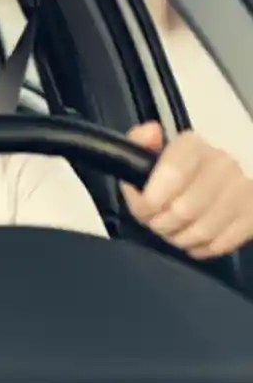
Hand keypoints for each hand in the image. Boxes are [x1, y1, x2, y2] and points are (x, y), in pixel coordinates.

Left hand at [121, 122, 252, 258]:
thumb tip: (151, 134)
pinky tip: (194, 240)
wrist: (221, 175)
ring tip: (173, 233)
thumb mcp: (151, 150)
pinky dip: (202, 248)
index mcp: (193, 147)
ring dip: (180, 238)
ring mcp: (243, 190)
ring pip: (204, 230)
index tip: (143, 208)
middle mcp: (222, 164)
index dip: (149, 200)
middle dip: (161, 224)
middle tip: (156, 224)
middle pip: (184, 209)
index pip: (172, 175)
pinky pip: (223, 243)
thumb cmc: (177, 169)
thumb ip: (139, 141)